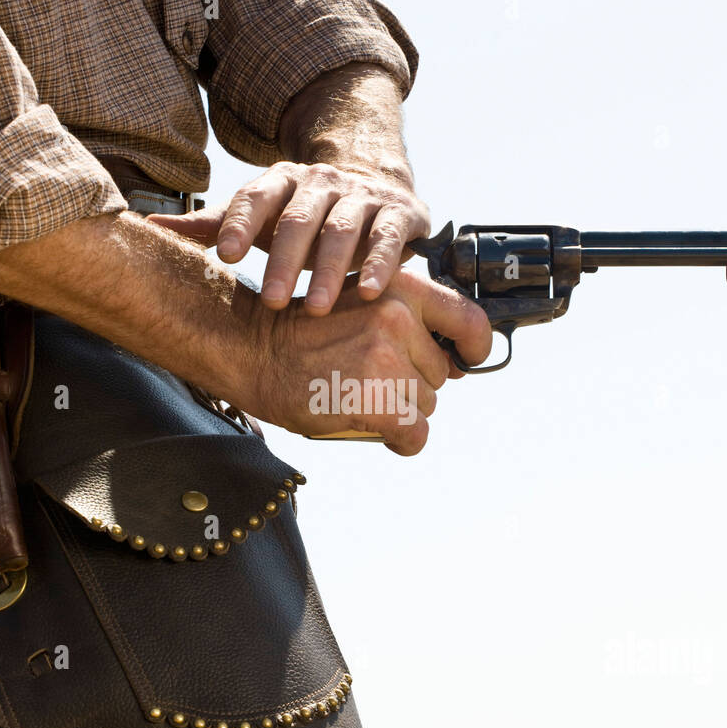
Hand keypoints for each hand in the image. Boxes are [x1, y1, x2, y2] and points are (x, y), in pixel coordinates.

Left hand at [148, 161, 429, 314]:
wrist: (374, 188)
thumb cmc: (303, 216)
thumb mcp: (259, 219)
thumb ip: (211, 225)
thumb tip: (148, 228)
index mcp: (281, 182)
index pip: (255, 198)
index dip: (240, 224)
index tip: (225, 256)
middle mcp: (321, 183)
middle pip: (299, 219)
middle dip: (284, 261)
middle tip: (271, 301)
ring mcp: (361, 197)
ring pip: (342, 230)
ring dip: (329, 270)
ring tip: (316, 308)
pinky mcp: (400, 214)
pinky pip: (388, 238)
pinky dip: (380, 264)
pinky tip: (370, 292)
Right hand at [235, 267, 491, 455]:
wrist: (251, 345)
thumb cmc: (303, 329)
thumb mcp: (362, 301)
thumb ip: (409, 319)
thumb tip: (458, 363)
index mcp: (402, 286)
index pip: (470, 320)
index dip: (475, 348)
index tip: (467, 361)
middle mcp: (398, 317)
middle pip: (440, 373)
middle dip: (413, 384)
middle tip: (368, 379)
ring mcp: (386, 360)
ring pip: (426, 405)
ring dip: (400, 411)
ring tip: (358, 395)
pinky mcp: (374, 400)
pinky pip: (414, 435)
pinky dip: (401, 441)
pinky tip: (378, 431)